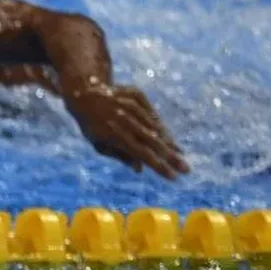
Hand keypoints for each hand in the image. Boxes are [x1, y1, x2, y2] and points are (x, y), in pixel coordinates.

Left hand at [67, 85, 189, 179]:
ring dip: (169, 143)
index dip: (158, 166)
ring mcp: (132, 105)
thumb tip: (140, 170)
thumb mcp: (99, 144)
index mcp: (114, 134)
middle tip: (186, 169)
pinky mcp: (137, 95)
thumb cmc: (91, 125)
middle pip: (153, 141)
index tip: (173, 177)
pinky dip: (161, 127)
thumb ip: (120, 156)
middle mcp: (125, 119)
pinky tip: (170, 140)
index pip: (142, 153)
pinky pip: (152, 114)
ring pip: (155, 127)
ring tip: (180, 155)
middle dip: (171, 157)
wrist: (84, 92)